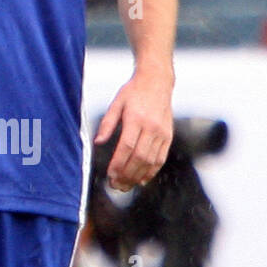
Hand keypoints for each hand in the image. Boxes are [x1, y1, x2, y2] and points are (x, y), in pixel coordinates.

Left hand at [94, 71, 173, 190]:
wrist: (157, 81)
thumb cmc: (134, 91)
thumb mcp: (116, 103)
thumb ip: (107, 124)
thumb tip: (98, 142)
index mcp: (136, 119)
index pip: (127, 147)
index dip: (118, 164)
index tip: (110, 175)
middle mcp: (151, 127)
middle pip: (139, 158)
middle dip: (127, 175)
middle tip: (116, 185)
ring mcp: (161, 132)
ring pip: (150, 161)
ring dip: (137, 176)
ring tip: (126, 185)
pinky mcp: (168, 135)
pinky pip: (161, 158)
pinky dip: (152, 171)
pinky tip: (142, 179)